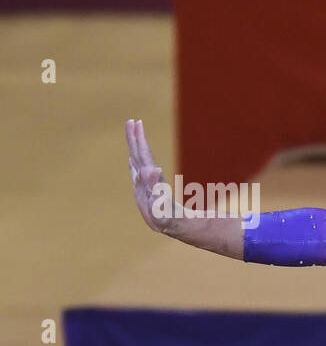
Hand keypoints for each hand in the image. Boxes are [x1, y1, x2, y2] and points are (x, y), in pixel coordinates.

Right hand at [125, 118, 175, 233]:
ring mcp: (146, 183)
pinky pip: (137, 174)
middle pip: (140, 154)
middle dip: (135, 138)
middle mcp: (148, 177)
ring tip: (134, 131)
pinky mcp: (145, 191)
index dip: (139, 138)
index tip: (137, 122)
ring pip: (139, 161)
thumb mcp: (161, 204)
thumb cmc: (168, 217)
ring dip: (135, 146)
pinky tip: (131, 159)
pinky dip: (133, 165)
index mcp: (151, 177)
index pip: (143, 153)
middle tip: (132, 121)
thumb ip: (156, 188)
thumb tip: (153, 168)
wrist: (173, 224)